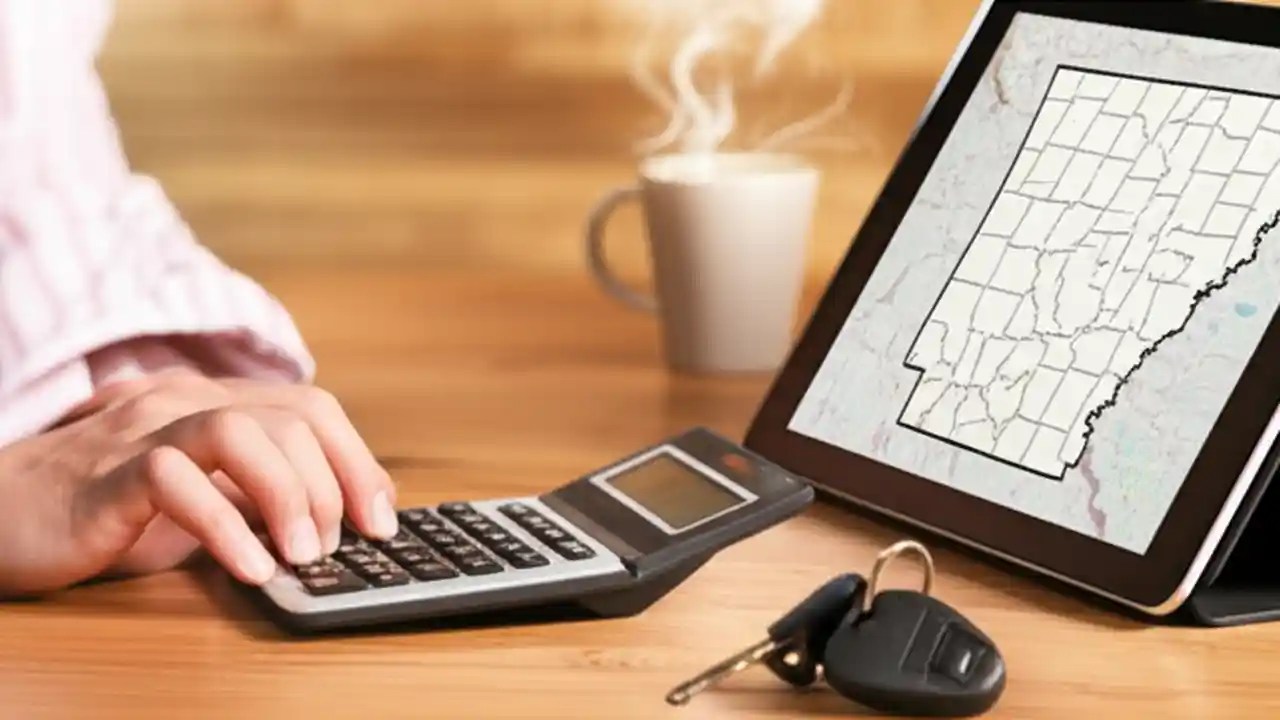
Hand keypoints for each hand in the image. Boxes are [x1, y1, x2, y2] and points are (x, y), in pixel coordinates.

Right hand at [0, 369, 398, 596]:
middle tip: (339, 545)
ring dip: (288, 495)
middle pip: (292, 417)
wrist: (2, 514)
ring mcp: (144, 432)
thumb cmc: (109, 510)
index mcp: (216, 403)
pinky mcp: (105, 475)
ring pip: (239, 431)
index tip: (381, 519)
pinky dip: (224, 525)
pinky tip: (249, 567)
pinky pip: (175, 481)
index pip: (312, 408)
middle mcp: (186, 403)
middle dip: (334, 483)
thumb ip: (262, 495)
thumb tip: (342, 521)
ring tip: (303, 554)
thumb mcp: (205, 498)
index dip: (357, 461)